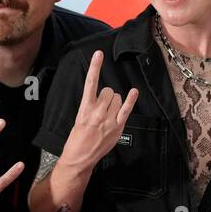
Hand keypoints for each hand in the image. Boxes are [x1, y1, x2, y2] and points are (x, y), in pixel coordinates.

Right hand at [59, 50, 139, 171]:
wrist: (79, 157)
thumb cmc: (77, 138)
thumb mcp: (79, 118)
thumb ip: (91, 106)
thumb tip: (102, 98)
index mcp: (85, 108)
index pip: (91, 83)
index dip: (95, 67)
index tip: (98, 54)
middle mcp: (98, 111)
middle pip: (109, 91)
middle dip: (107, 95)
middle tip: (102, 106)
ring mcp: (109, 119)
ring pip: (118, 98)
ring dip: (115, 102)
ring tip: (108, 112)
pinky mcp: (117, 127)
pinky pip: (126, 109)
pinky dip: (131, 100)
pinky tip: (134, 91)